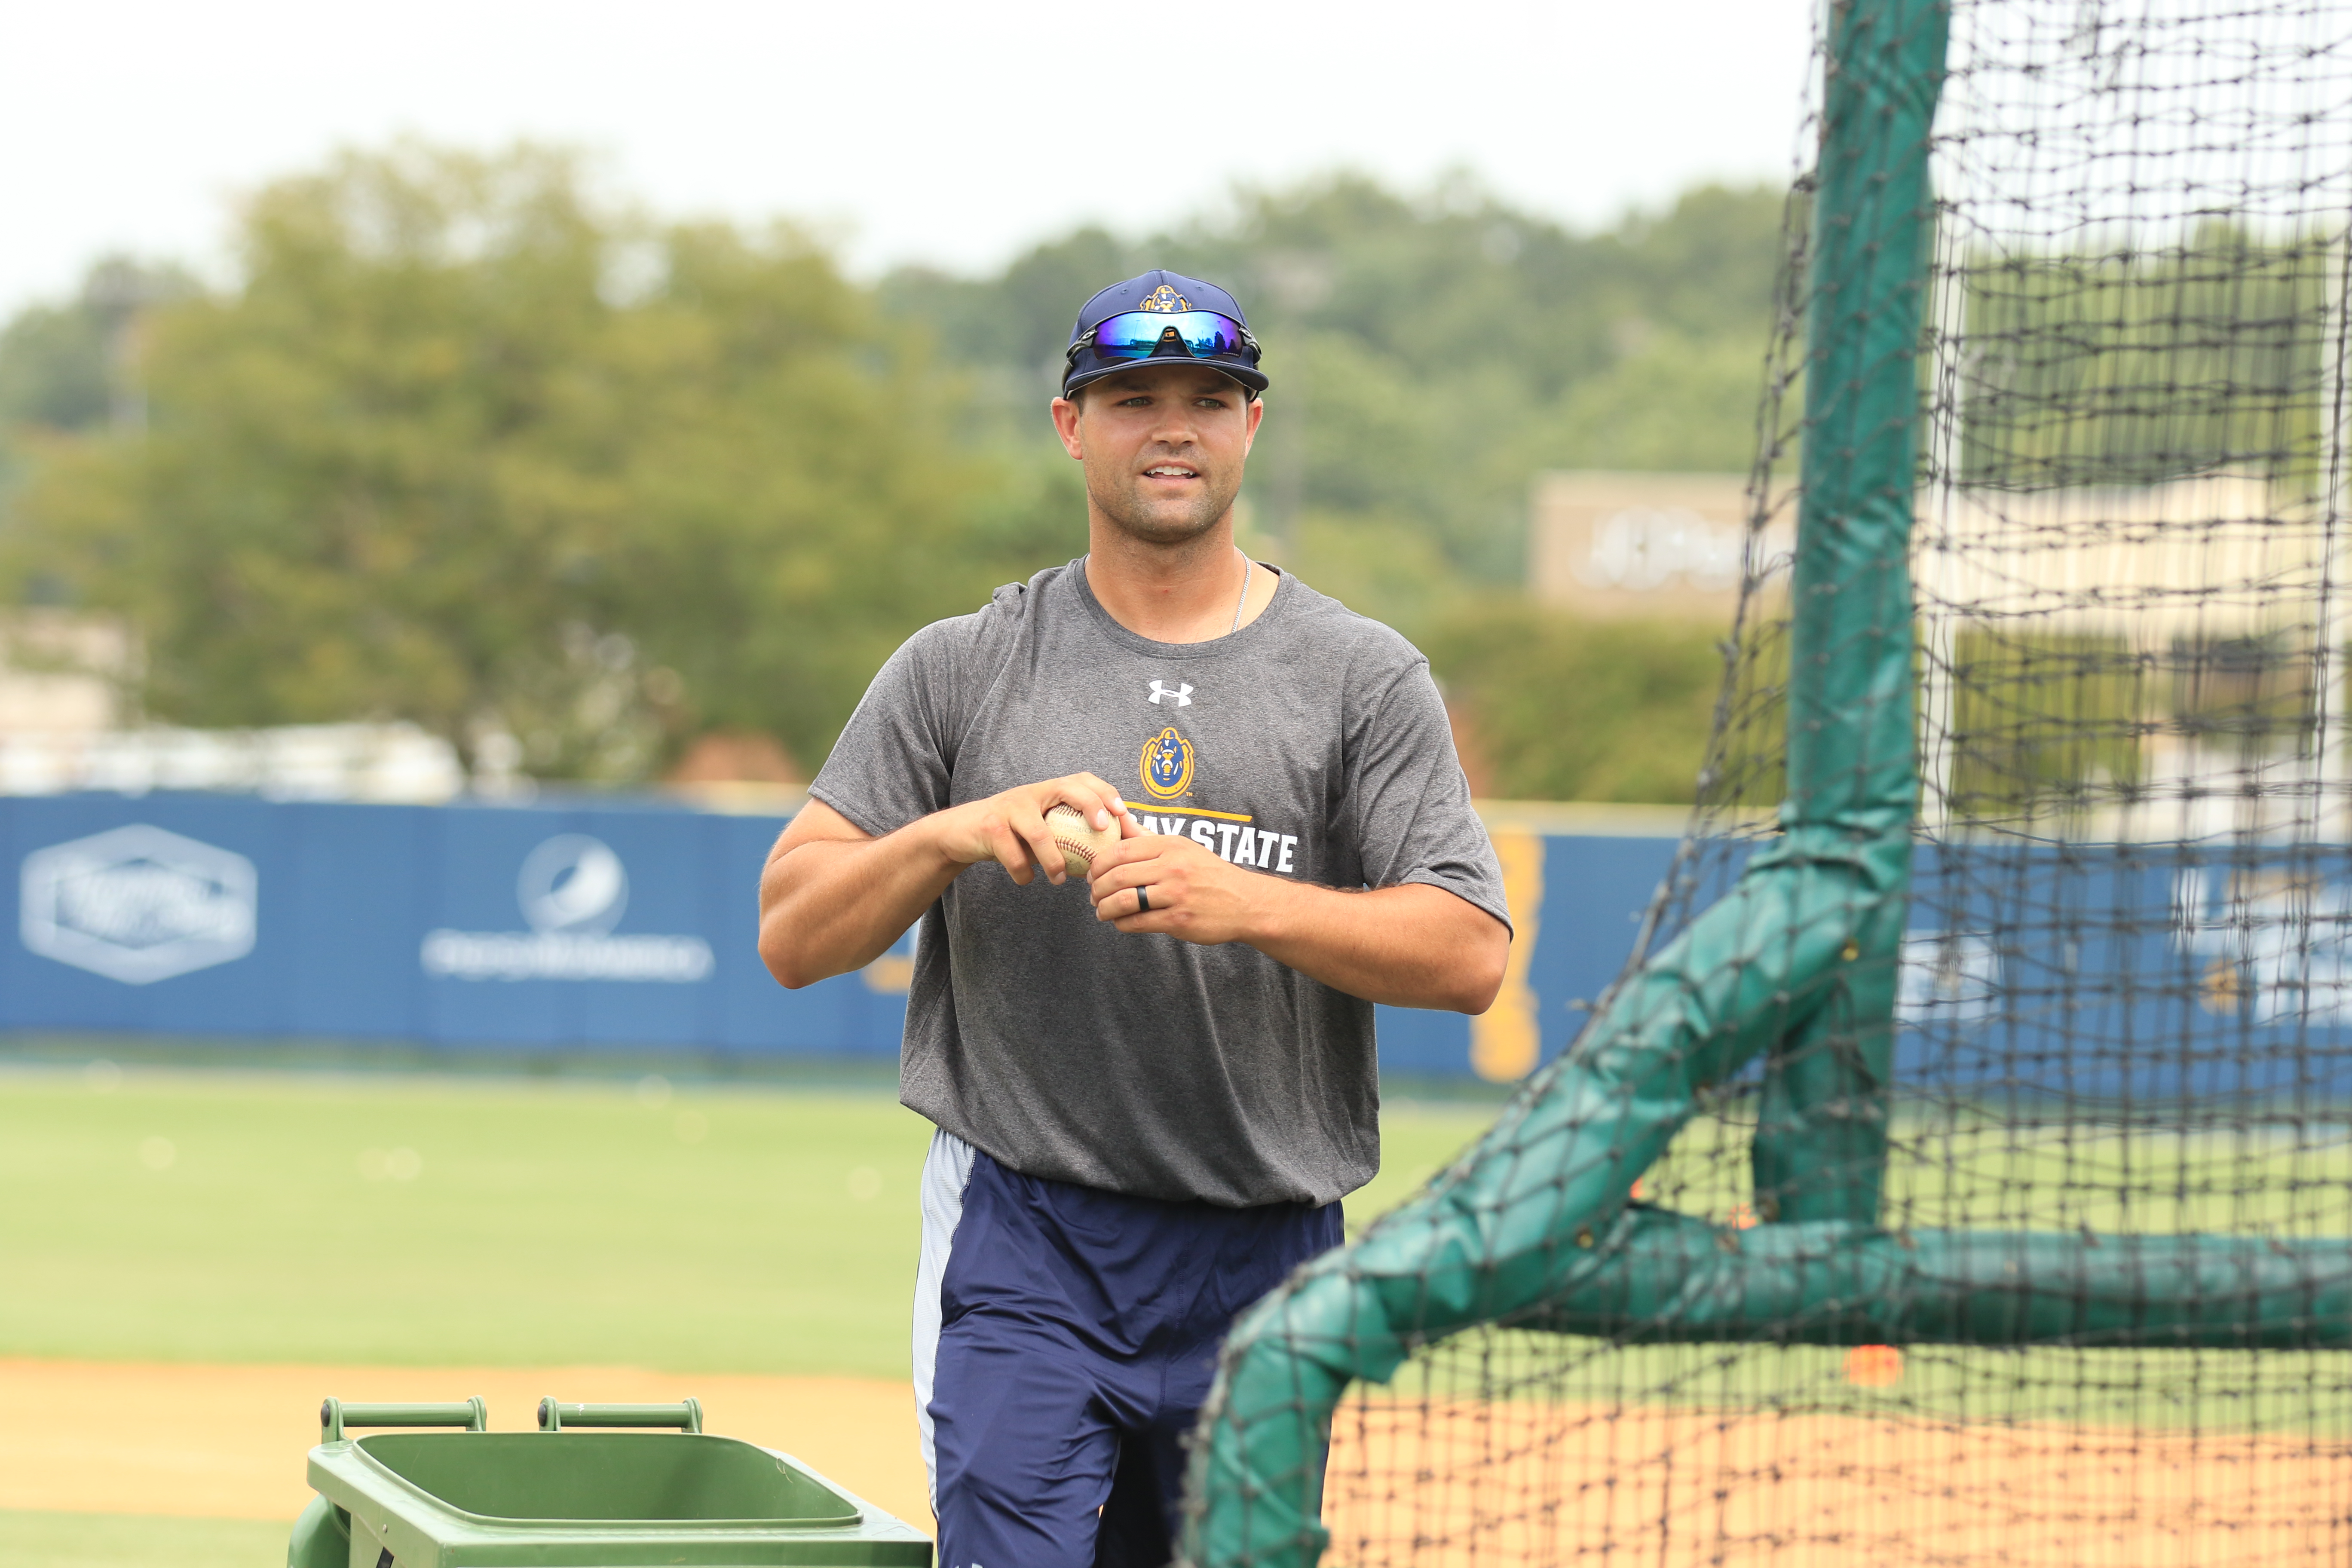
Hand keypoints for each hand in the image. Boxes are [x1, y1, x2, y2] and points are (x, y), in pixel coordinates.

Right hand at [924, 774, 1129, 886]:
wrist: (961, 834)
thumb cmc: (1012, 835)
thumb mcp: (1042, 830)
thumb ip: (1072, 835)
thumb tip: (1118, 849)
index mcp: (1047, 791)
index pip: (1081, 780)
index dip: (1104, 791)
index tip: (1122, 812)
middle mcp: (1031, 793)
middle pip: (1066, 788)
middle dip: (1090, 805)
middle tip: (1104, 828)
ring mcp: (1009, 808)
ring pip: (1039, 832)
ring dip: (1053, 860)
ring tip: (1060, 880)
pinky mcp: (990, 827)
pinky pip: (1012, 854)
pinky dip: (1022, 872)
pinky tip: (1027, 879)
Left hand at [1089, 826, 1281, 944]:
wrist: (1245, 902)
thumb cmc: (1209, 873)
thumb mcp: (1182, 847)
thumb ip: (1147, 838)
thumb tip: (1120, 819)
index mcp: (1170, 845)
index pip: (1121, 850)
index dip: (1098, 863)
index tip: (1092, 873)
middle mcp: (1172, 867)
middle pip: (1117, 876)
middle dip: (1096, 888)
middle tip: (1092, 894)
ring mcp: (1176, 895)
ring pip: (1123, 901)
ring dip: (1104, 908)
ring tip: (1101, 911)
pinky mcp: (1179, 920)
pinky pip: (1138, 922)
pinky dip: (1122, 924)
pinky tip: (1120, 922)